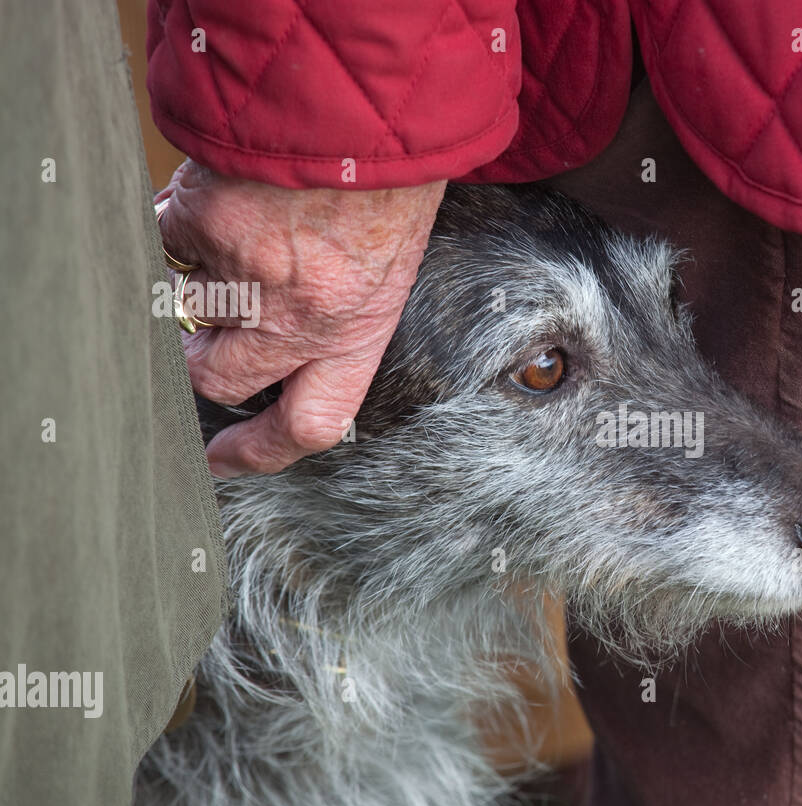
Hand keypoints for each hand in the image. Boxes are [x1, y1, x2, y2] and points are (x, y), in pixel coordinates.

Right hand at [156, 160, 445, 475]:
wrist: (370, 106)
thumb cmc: (392, 182)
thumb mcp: (389, 267)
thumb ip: (340, 316)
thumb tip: (281, 348)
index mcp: (355, 332)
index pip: (307, 426)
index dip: (258, 456)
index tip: (221, 460)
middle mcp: (296, 316)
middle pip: (219, 380)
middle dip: (202, 367)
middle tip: (207, 337)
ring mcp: (244, 273)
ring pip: (184, 311)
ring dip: (193, 286)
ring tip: (237, 239)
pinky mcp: (203, 223)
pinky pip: (167, 239)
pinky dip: (180, 223)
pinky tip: (220, 196)